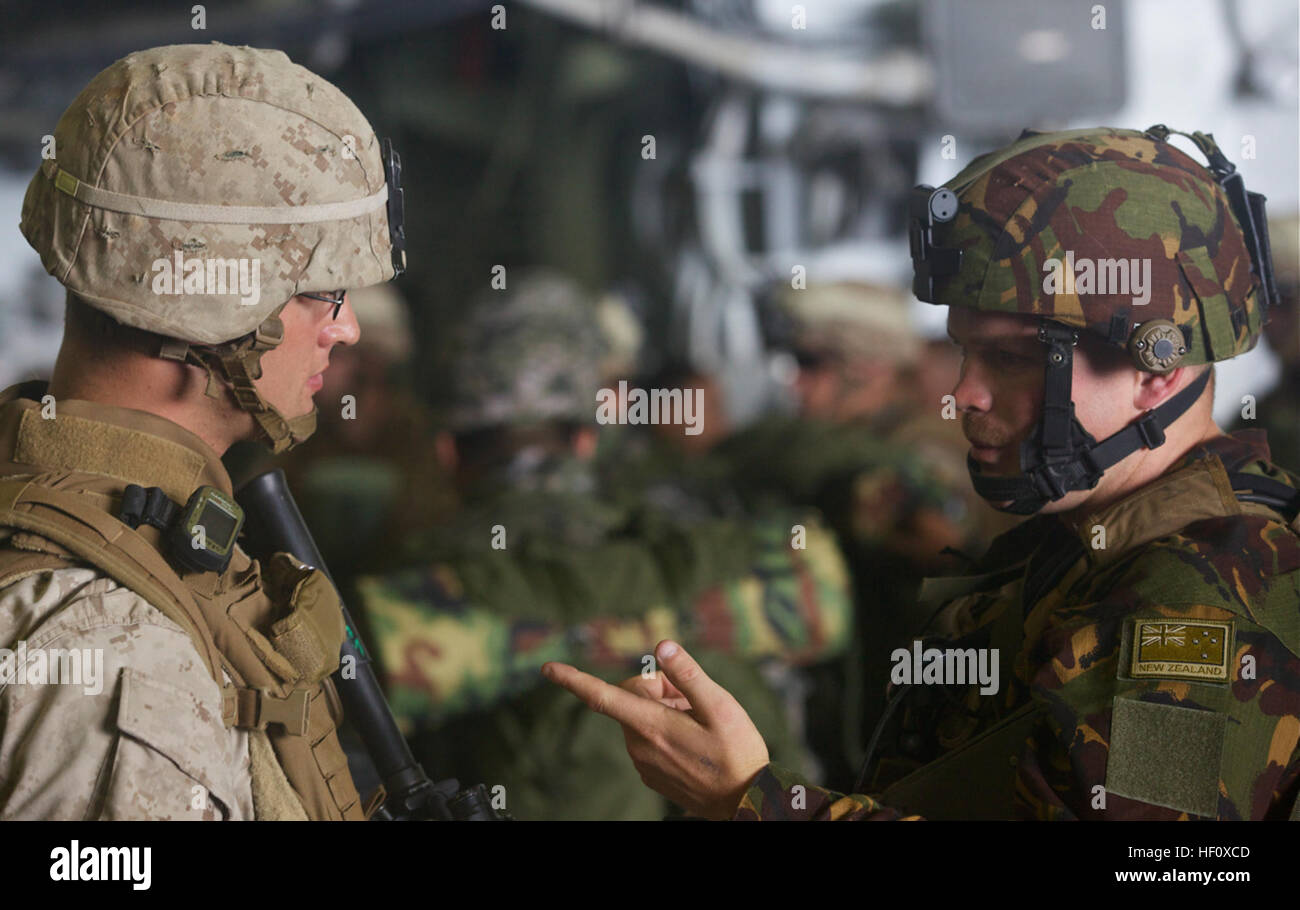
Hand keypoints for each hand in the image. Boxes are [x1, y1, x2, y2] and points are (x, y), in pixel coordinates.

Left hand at [542, 640, 769, 819]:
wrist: (746, 803)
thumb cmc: (737, 752)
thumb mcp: (721, 706)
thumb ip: (688, 675)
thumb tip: (662, 646)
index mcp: (651, 725)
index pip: (602, 696)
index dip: (573, 679)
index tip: (548, 669)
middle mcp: (639, 745)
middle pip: (632, 696)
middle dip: (659, 687)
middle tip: (692, 698)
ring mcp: (643, 762)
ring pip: (641, 716)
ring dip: (664, 710)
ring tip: (698, 724)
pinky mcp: (651, 773)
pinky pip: (647, 738)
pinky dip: (665, 729)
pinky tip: (693, 740)